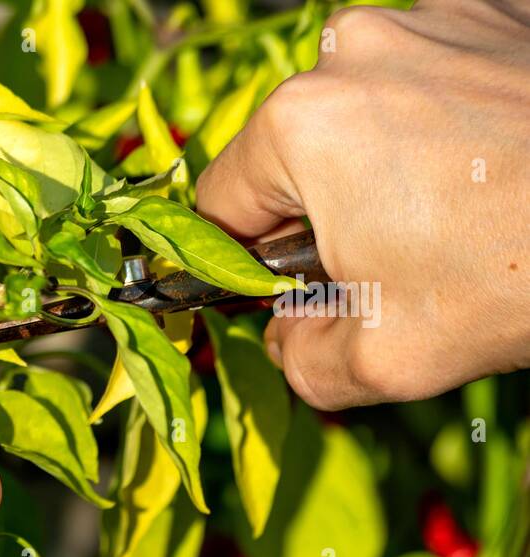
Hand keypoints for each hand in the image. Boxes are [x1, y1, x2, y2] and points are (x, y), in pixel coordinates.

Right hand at [195, 0, 529, 408]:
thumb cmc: (518, 275)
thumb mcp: (383, 360)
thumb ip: (296, 359)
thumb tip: (286, 334)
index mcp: (301, 123)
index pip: (218, 205)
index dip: (236, 263)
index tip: (277, 292)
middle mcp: (355, 49)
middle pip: (294, 156)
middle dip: (324, 214)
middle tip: (388, 263)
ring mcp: (432, 18)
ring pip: (365, 113)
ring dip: (385, 165)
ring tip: (453, 214)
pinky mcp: (497, 11)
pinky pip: (435, 79)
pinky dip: (448, 124)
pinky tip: (493, 169)